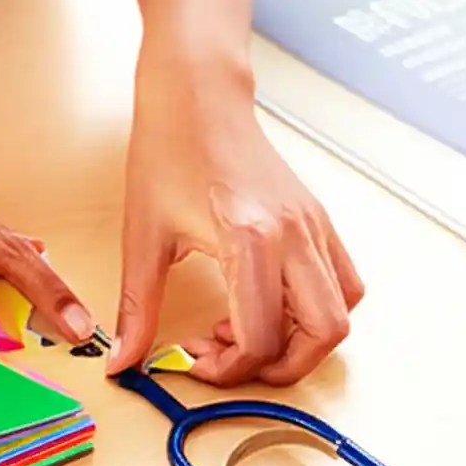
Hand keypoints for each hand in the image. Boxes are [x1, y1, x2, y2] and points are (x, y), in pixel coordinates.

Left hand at [105, 62, 363, 385]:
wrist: (198, 95)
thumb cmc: (169, 152)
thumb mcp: (143, 237)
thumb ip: (136, 308)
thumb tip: (122, 362)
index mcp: (249, 238)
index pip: (261, 337)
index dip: (228, 369)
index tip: (195, 360)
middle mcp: (294, 235)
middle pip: (324, 334)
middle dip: (281, 367)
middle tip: (232, 360)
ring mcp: (314, 227)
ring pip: (341, 312)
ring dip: (301, 338)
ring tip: (247, 327)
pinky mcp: (319, 222)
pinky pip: (342, 284)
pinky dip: (315, 310)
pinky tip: (267, 302)